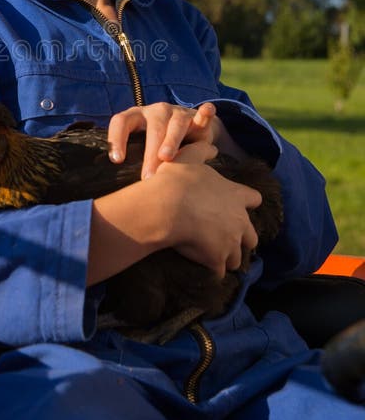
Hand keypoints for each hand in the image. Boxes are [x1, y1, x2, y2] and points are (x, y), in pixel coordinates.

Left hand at [108, 101, 217, 178]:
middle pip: (153, 129)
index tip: (116, 160)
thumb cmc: (154, 146)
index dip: (117, 138)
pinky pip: (201, 116)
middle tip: (148, 176)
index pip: (121, 121)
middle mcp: (156, 112)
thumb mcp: (139, 149)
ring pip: (175, 125)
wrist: (185, 131)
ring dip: (171, 141)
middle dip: (150, 153)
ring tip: (167, 158)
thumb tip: (121, 193)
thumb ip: (129, 162)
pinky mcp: (196, 119)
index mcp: (136, 116)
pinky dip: (205, 113)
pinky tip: (207, 110)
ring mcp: (177, 113)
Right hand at [149, 161, 261, 277]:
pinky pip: (219, 272)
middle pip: (252, 237)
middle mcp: (239, 220)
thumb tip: (213, 147)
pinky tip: (203, 269)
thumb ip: (204, 150)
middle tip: (228, 240)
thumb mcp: (189, 156)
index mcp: (236, 195)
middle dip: (242, 239)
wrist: (165, 207)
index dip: (246, 203)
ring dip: (227, 257)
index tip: (238, 206)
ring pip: (237, 258)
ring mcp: (230, 242)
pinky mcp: (217, 259)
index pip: (254, 199)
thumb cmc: (176, 180)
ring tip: (214, 258)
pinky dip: (213, 271)